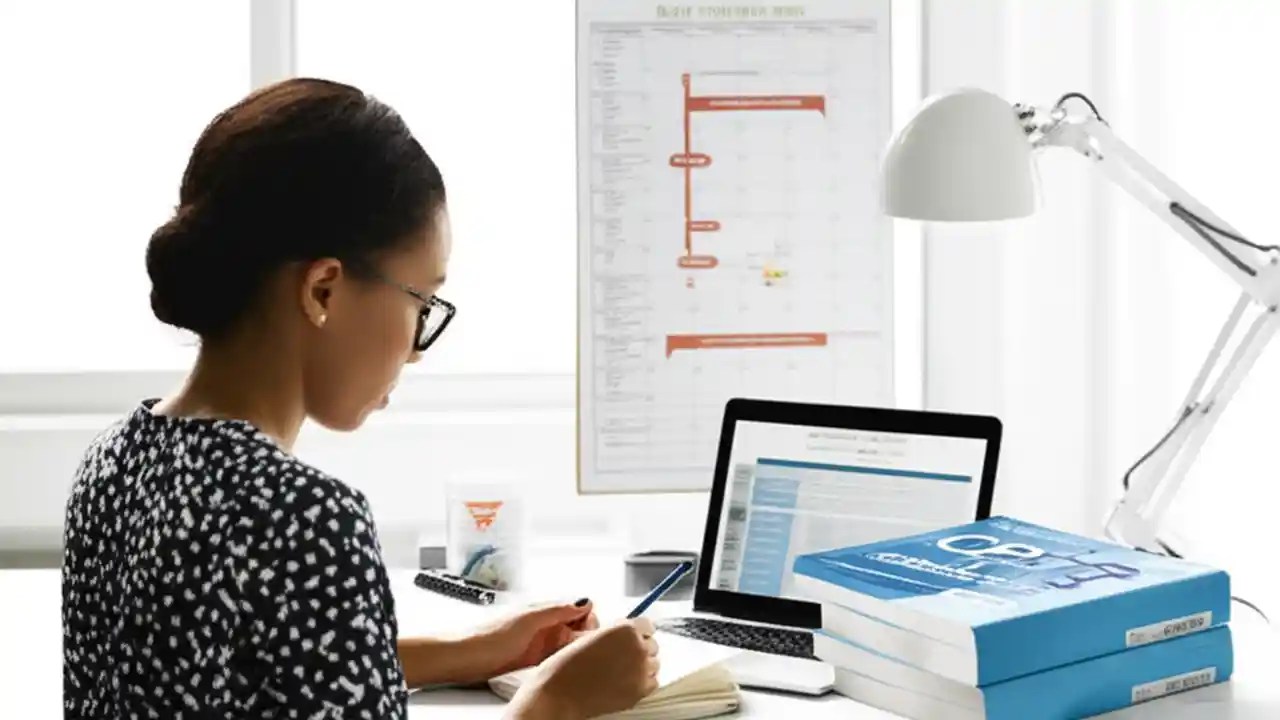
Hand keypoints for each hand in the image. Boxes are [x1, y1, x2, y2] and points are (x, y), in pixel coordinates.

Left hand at [478, 599, 600, 676]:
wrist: (465, 657)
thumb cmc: (490, 637)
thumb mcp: (529, 620)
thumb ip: (557, 610)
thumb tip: (584, 601)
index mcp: (546, 608)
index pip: (581, 608)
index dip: (589, 620)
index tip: (587, 635)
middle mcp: (545, 622)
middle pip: (579, 625)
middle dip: (585, 636)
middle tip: (581, 651)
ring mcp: (540, 639)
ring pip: (569, 642)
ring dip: (575, 649)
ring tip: (573, 660)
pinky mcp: (533, 656)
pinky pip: (557, 656)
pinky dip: (564, 659)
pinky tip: (562, 667)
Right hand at [509, 618, 659, 719]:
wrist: (560, 692)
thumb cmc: (568, 663)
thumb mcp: (590, 635)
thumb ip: (612, 630)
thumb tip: (624, 629)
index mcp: (626, 629)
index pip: (647, 625)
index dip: (636, 631)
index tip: (628, 637)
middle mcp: (638, 648)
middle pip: (652, 644)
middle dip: (639, 647)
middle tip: (621, 655)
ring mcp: (641, 671)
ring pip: (654, 663)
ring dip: (642, 665)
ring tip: (621, 670)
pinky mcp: (640, 691)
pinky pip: (652, 682)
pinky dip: (642, 681)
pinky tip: (625, 681)